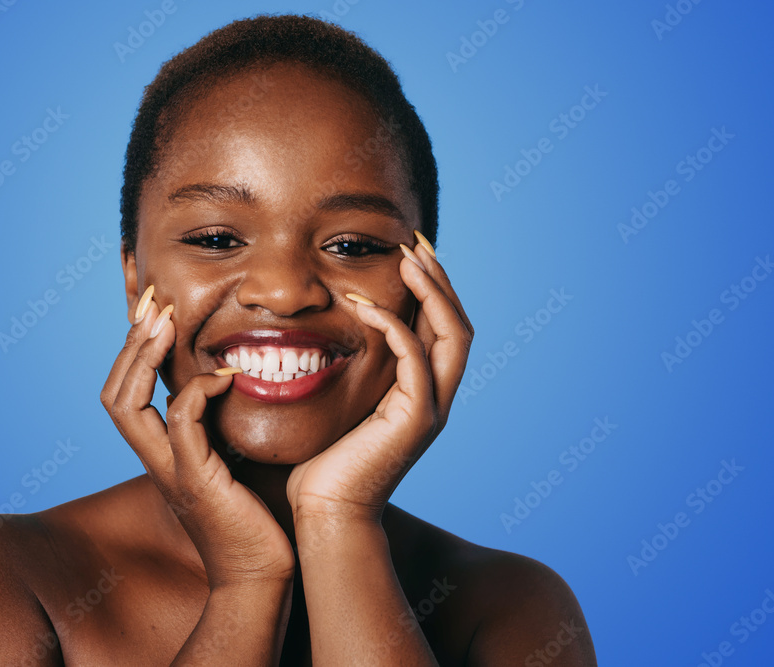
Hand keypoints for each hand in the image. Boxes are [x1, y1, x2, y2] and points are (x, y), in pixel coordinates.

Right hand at [100, 290, 294, 587]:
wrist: (261, 576)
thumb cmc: (255, 520)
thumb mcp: (231, 462)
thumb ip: (223, 426)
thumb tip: (237, 379)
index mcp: (162, 455)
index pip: (125, 396)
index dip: (133, 354)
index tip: (154, 313)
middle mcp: (157, 461)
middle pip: (113, 395)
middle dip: (130, 345)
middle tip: (154, 305)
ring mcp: (171, 472)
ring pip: (126, 406)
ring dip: (144, 357)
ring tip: (165, 322)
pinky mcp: (198, 482)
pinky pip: (181, 424)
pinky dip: (198, 391)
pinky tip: (225, 377)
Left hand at [286, 235, 473, 522]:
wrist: (326, 511)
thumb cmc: (325, 462)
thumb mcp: (344, 404)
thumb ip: (355, 371)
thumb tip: (333, 329)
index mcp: (422, 393)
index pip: (443, 329)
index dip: (434, 289)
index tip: (410, 253)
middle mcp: (436, 398)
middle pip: (459, 325)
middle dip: (440, 280)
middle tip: (416, 242)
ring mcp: (431, 409)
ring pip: (452, 335)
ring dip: (431, 291)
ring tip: (407, 257)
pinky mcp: (415, 420)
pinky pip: (414, 359)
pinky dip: (393, 325)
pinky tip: (362, 304)